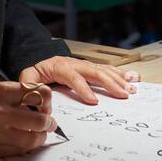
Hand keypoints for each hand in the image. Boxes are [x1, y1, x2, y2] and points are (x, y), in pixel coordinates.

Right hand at [0, 81, 56, 157]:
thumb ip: (19, 94)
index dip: (48, 100)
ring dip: (41, 137)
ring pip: (32, 139)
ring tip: (40, 134)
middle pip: (39, 120)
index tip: (46, 104)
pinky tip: (26, 141)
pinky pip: (20, 150)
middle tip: (50, 123)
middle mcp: (0, 112)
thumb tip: (44, 104)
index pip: (38, 93)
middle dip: (49, 122)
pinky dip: (27, 146)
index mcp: (1, 92)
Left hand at [20, 56, 139, 103]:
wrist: (42, 59)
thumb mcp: (28, 76)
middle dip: (110, 83)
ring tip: (131, 89)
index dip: (84, 88)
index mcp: (60, 66)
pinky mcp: (91, 67)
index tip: (93, 101)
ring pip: (104, 70)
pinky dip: (121, 73)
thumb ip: (30, 85)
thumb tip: (37, 96)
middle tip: (122, 95)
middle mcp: (76, 64)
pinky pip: (108, 69)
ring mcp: (85, 65)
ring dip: (119, 79)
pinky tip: (133, 78)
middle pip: (95, 72)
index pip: (74, 77)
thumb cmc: (37, 71)